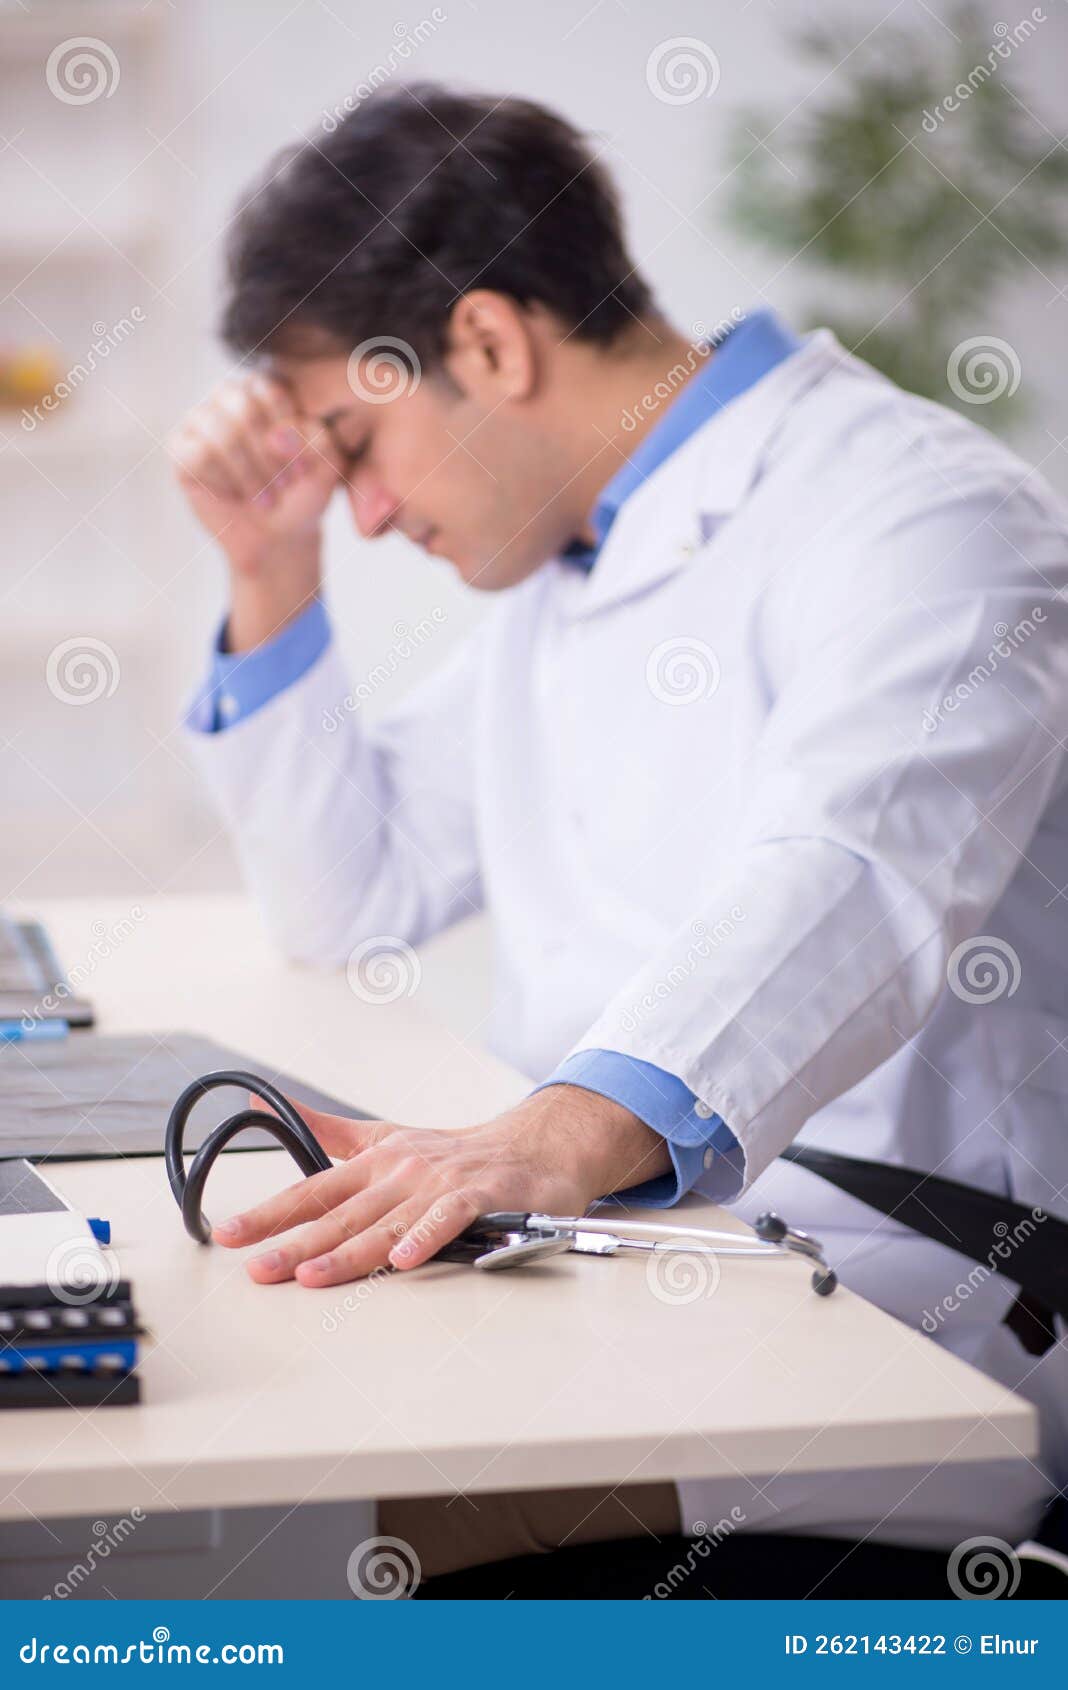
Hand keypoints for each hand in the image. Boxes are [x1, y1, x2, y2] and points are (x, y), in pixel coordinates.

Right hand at [167, 373, 342, 646]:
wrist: (278, 535)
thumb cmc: (302, 491)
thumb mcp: (327, 464)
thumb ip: (317, 439)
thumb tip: (275, 436)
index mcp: (263, 388)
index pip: (271, 392)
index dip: (290, 435)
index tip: (304, 468)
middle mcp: (227, 396)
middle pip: (244, 410)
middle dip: (268, 457)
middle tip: (284, 485)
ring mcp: (199, 420)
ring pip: (220, 433)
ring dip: (249, 474)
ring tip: (264, 497)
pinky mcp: (180, 449)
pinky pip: (198, 456)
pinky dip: (224, 482)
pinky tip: (234, 494)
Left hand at [212, 1085, 671, 1287]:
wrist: (536, 1147)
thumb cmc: (460, 1153)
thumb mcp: (387, 1137)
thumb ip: (329, 1131)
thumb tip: (268, 1102)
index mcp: (377, 1161)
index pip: (314, 1190)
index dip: (271, 1212)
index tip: (230, 1234)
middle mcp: (402, 1170)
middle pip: (342, 1213)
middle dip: (296, 1242)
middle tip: (258, 1268)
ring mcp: (440, 1182)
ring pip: (387, 1222)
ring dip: (349, 1251)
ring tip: (312, 1276)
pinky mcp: (479, 1195)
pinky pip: (448, 1219)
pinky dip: (425, 1237)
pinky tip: (403, 1260)